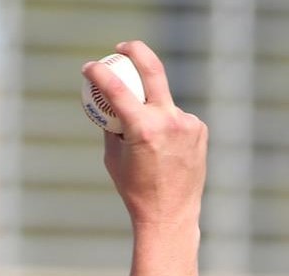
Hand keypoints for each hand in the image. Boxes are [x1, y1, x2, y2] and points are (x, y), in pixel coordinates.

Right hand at [85, 41, 207, 228]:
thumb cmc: (134, 189)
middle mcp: (168, 121)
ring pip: (163, 103)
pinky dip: (166, 126)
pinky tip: (165, 151)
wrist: (169, 214)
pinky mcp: (199, 128)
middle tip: (122, 48)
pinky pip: (176, 117)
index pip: (117, 89)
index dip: (100, 74)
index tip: (89, 67)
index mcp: (142, 129)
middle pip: (153, 70)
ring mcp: (187, 123)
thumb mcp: (113, 157)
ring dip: (151, 112)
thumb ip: (113, 126)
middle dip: (136, 52)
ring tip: (149, 146)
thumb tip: (108, 102)